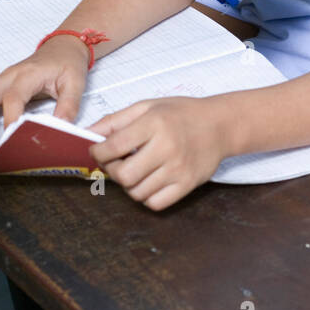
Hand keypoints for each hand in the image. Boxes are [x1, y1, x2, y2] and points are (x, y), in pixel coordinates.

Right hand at [0, 38, 90, 153]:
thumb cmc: (68, 63)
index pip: (12, 98)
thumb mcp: (75, 83)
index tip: (11, 139)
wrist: (62, 47)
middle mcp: (10, 75)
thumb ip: (69, 106)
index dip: (10, 119)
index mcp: (29, 74)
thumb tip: (60, 128)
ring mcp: (2, 79)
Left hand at [88, 96, 226, 210]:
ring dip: (128, 184)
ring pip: (137, 192)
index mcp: (154, 123)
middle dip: (111, 170)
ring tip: (134, 170)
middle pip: (123, 175)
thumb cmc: (181, 113)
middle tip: (115, 162)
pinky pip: (155, 203)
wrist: (220, 125)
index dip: (98, 151)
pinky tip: (148, 181)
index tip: (97, 150)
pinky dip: (145, 196)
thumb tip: (88, 134)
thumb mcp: (148, 106)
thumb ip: (116, 120)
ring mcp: (178, 169)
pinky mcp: (188, 185)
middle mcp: (167, 147)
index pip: (114, 146)